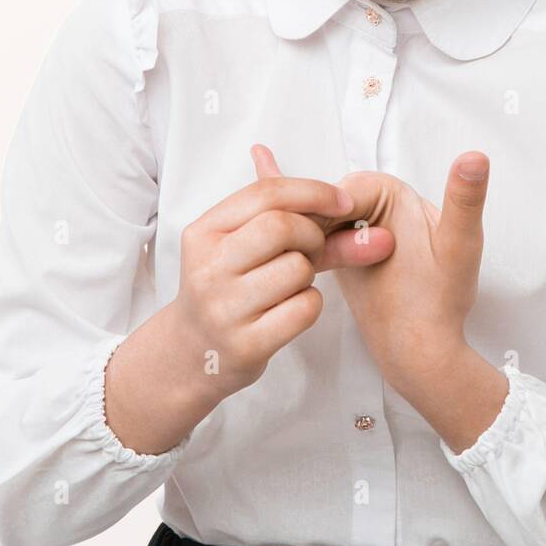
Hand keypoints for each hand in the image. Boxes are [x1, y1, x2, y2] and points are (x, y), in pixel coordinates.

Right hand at [172, 171, 394, 404]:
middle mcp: (209, 268)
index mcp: (204, 232)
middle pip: (283, 227)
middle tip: (309, 251)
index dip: (314, 192)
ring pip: (298, 269)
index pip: (266, 193)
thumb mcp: (239, 244)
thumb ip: (289, 213)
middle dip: (312, 235)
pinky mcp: (246, 344)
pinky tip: (289, 309)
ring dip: (309, 274)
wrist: (194, 353)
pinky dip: (310, 304)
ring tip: (289, 283)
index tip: (342, 202)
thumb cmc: (226, 289)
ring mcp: (224, 308)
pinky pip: (305, 308)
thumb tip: (352, 194)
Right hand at [250, 144, 489, 390]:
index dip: (323, 217)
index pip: (340, 191)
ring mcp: (353, 224)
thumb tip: (477, 157)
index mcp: (394, 191)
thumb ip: (465, 199)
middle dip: (310, 231)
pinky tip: (272, 216)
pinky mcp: (340, 248)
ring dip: (299, 242)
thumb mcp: (458, 246)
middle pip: (321, 205)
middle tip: (305, 266)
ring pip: (311, 223)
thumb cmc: (443, 303)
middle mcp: (373, 201)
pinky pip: (312, 235)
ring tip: (304, 273)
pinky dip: (293, 233)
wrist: (420, 349)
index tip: (315, 247)